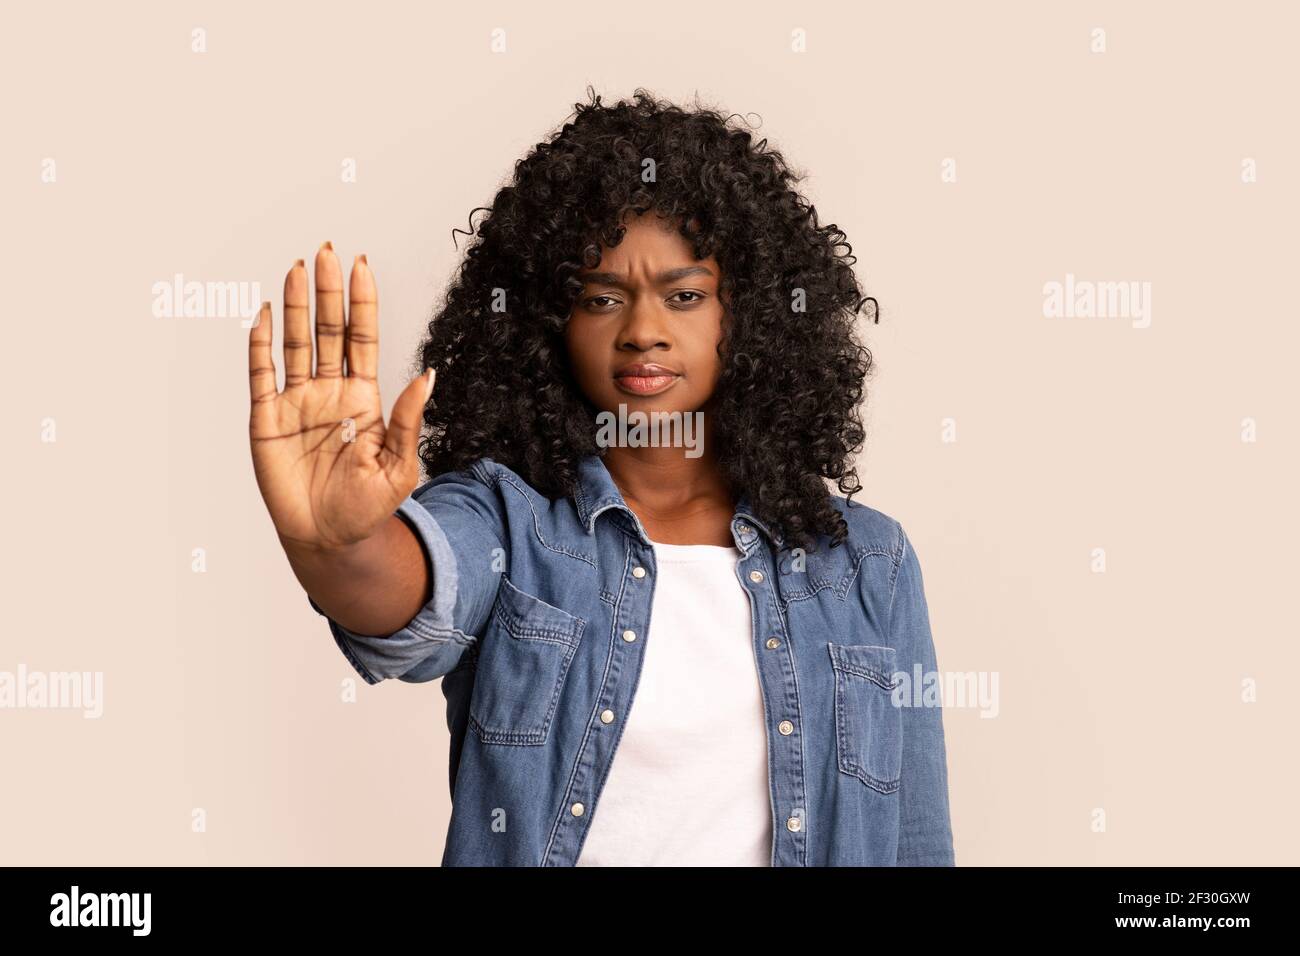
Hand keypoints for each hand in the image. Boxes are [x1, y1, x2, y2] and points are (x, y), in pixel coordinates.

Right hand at [248, 242, 432, 552]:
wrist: (331, 540)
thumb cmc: (367, 507)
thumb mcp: (401, 466)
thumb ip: (410, 420)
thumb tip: (428, 375)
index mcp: (363, 398)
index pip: (362, 339)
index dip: (361, 303)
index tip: (361, 266)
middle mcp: (329, 392)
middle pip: (328, 331)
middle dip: (329, 292)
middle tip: (326, 252)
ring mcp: (296, 403)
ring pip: (296, 344)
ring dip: (296, 306)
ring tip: (297, 269)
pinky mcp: (267, 420)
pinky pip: (262, 375)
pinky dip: (260, 345)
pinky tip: (265, 315)